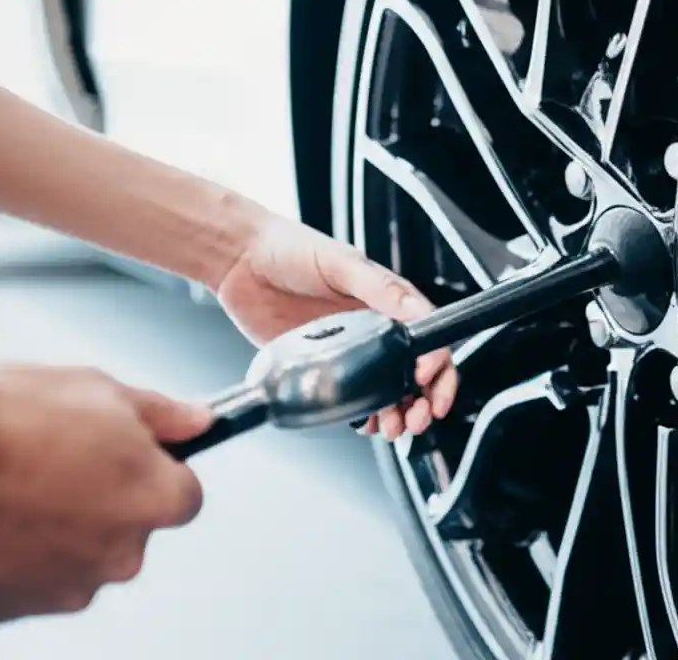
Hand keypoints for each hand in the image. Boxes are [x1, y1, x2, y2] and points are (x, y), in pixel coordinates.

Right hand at [0, 366, 207, 624]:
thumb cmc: (4, 423)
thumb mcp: (98, 389)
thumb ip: (160, 414)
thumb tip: (197, 420)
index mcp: (156, 500)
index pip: (183, 494)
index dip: (154, 471)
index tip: (126, 458)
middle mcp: (122, 555)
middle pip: (129, 530)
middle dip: (103, 502)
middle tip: (57, 464)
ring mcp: (66, 588)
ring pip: (76, 559)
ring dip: (57, 532)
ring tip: (13, 489)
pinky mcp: (9, 611)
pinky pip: (22, 582)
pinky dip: (10, 558)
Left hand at [214, 215, 457, 439]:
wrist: (240, 261)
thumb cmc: (291, 248)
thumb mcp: (341, 263)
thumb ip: (381, 288)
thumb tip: (417, 312)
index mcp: (387, 302)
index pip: (429, 338)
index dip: (437, 363)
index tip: (426, 379)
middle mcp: (374, 328)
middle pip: (416, 372)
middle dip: (424, 399)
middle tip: (418, 418)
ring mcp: (350, 351)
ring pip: (389, 391)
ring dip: (398, 413)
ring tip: (393, 428)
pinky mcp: (324, 367)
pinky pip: (352, 398)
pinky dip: (365, 415)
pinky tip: (365, 423)